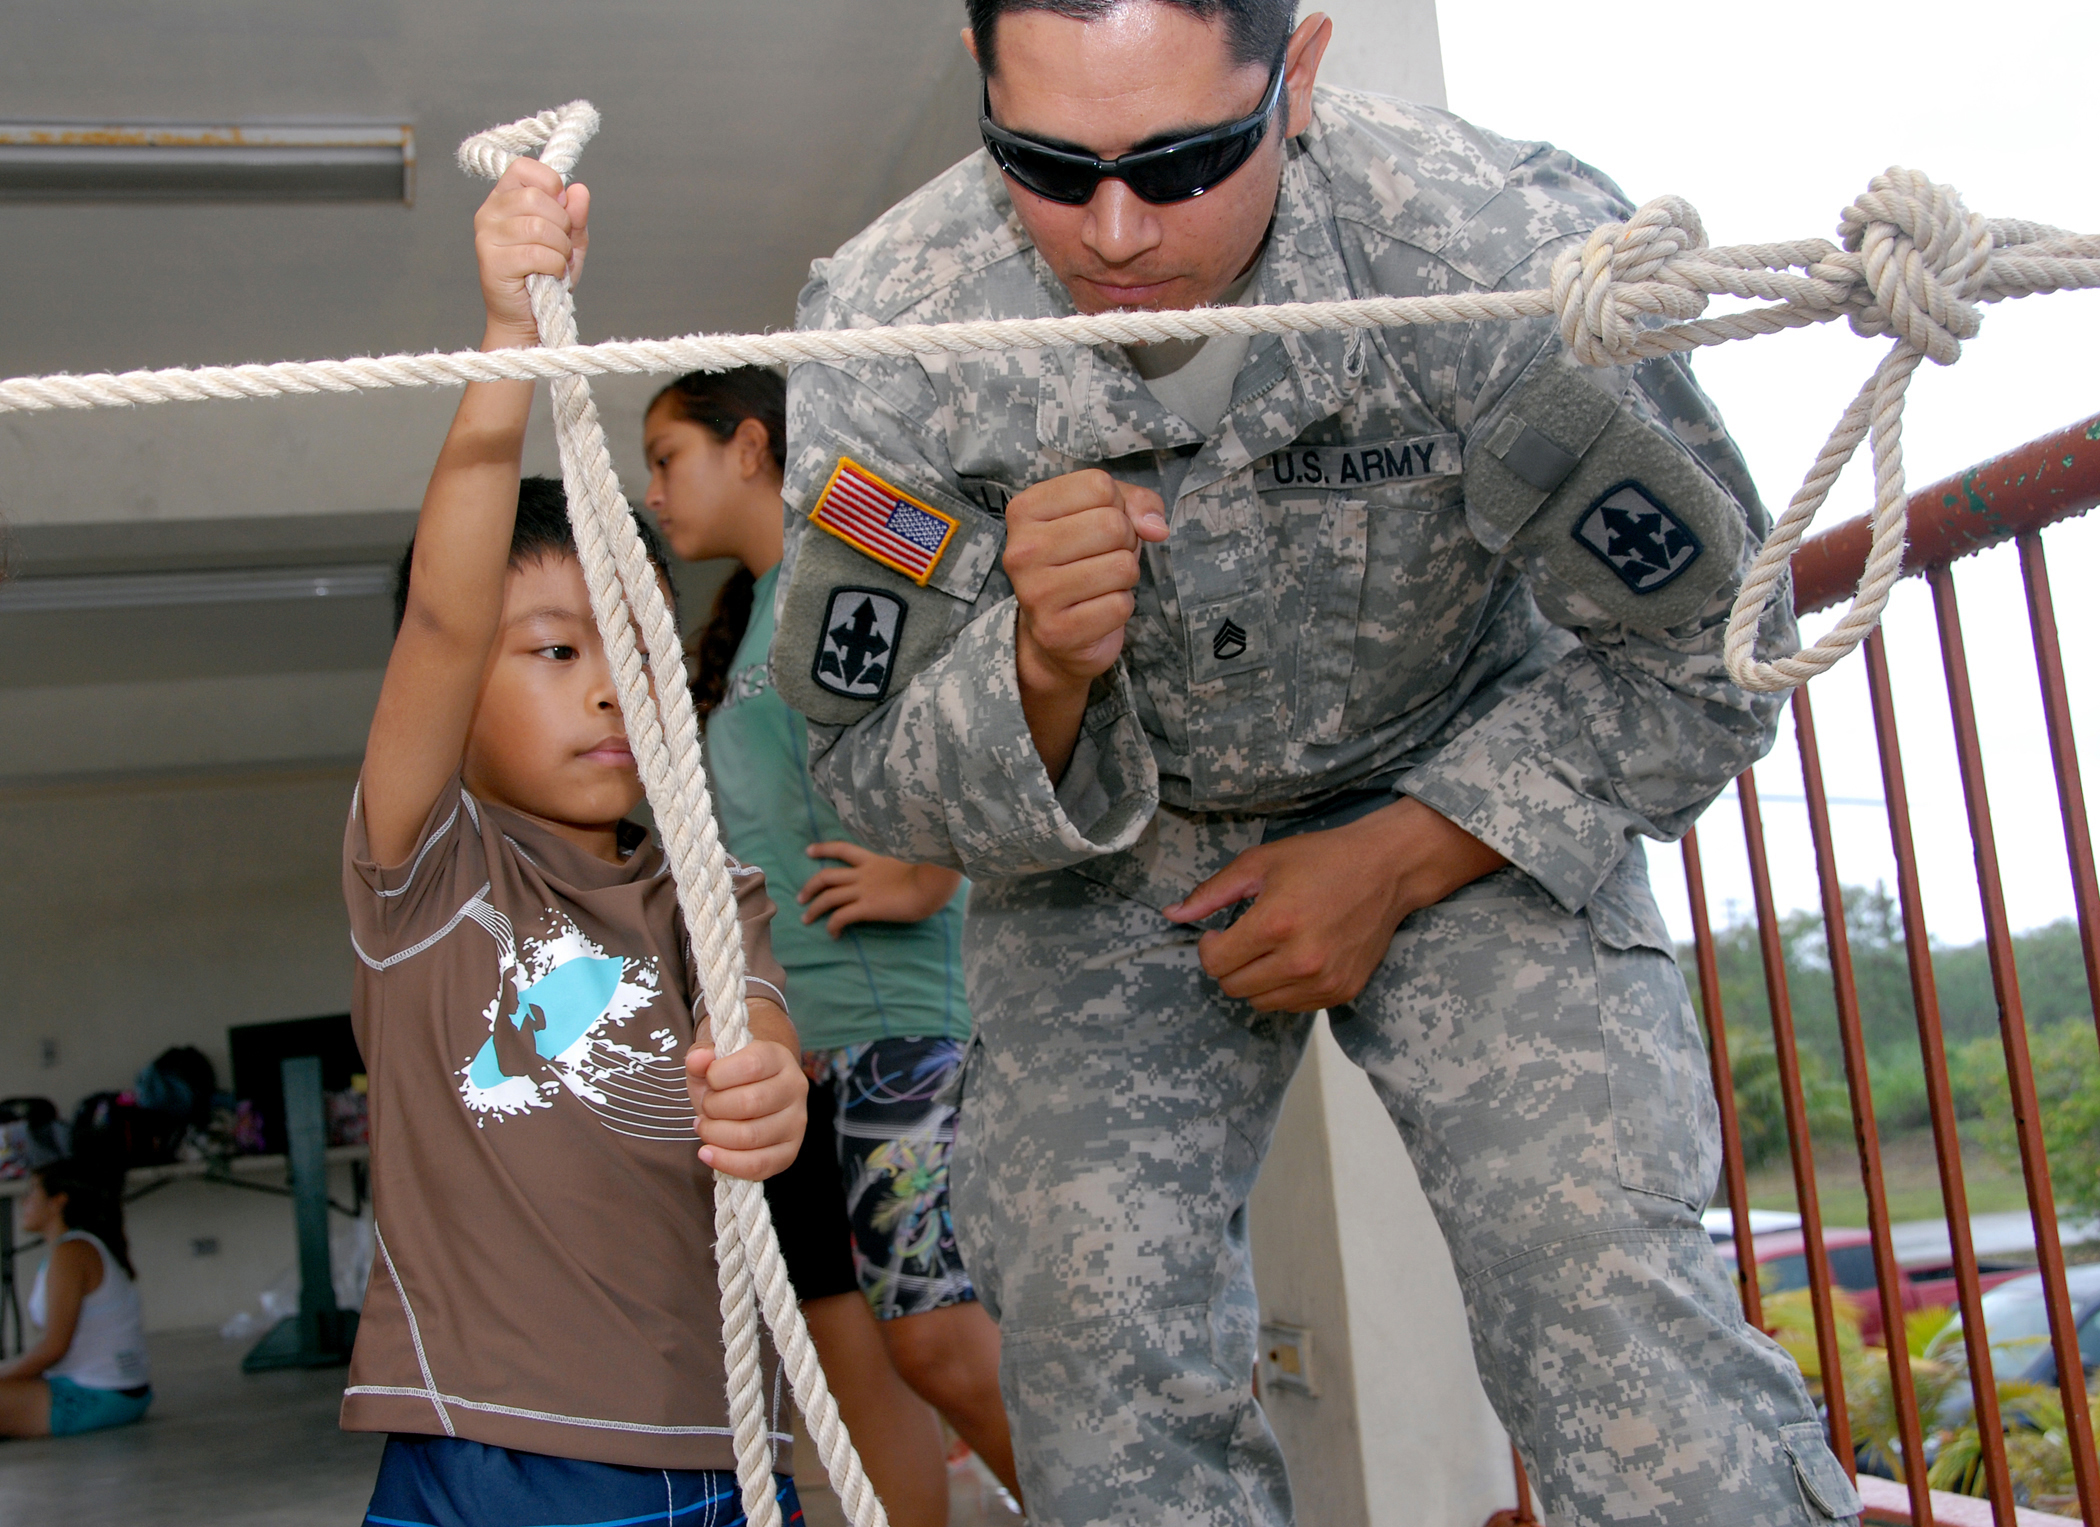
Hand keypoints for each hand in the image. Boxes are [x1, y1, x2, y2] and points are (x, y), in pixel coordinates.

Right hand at [472, 156, 590, 346]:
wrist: (527, 318)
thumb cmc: (545, 276)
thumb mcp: (568, 241)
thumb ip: (575, 216)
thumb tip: (579, 191)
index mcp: (504, 197)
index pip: (525, 168)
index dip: (552, 186)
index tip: (561, 210)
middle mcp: (489, 212)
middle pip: (536, 198)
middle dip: (563, 225)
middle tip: (561, 247)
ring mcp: (487, 236)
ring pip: (539, 226)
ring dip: (560, 249)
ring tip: (557, 263)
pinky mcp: (492, 261)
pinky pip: (537, 254)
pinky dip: (555, 266)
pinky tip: (551, 275)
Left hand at [686, 1010, 805, 1179]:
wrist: (752, 1094)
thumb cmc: (730, 1077)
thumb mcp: (712, 1061)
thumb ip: (701, 1056)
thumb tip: (697, 1059)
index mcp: (778, 1057)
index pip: (752, 1065)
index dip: (718, 1075)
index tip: (709, 1079)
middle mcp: (794, 1087)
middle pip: (750, 1103)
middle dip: (714, 1108)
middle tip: (705, 1108)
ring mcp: (796, 1121)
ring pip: (751, 1136)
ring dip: (715, 1135)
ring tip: (704, 1127)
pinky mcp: (789, 1151)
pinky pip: (758, 1165)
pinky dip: (726, 1162)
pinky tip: (708, 1152)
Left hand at [799, 841, 962, 935]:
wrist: (934, 883)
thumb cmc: (932, 873)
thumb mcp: (912, 861)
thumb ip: (901, 865)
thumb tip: (906, 870)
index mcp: (874, 859)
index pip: (842, 848)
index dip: (823, 849)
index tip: (809, 851)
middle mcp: (864, 873)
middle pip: (826, 876)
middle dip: (810, 886)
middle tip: (800, 897)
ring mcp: (864, 890)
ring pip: (828, 897)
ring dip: (814, 908)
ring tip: (806, 919)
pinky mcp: (867, 908)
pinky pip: (841, 917)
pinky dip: (832, 926)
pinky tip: (833, 934)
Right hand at [1004, 468, 1167, 687]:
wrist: (1057, 630)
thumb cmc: (1083, 560)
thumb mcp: (1106, 514)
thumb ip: (1136, 502)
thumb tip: (1156, 528)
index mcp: (1025, 509)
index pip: (1099, 486)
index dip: (1116, 505)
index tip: (1096, 525)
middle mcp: (1021, 549)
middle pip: (1112, 525)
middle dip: (1125, 542)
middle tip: (1104, 557)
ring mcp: (1034, 592)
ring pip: (1122, 566)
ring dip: (1125, 576)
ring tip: (1100, 583)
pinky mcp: (1054, 631)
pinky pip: (1120, 606)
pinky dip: (1120, 607)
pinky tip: (1096, 609)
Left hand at [1162, 797, 1508, 1012]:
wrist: (1387, 869)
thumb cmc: (1322, 859)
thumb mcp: (1260, 863)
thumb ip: (1212, 893)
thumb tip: (1172, 915)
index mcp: (1275, 924)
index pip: (1215, 963)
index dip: (1209, 947)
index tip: (1221, 931)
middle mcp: (1300, 960)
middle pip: (1233, 987)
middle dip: (1229, 964)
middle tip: (1246, 938)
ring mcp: (1324, 981)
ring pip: (1259, 1002)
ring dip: (1255, 980)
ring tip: (1272, 948)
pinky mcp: (1341, 992)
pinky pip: (1292, 1007)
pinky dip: (1284, 988)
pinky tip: (1296, 958)